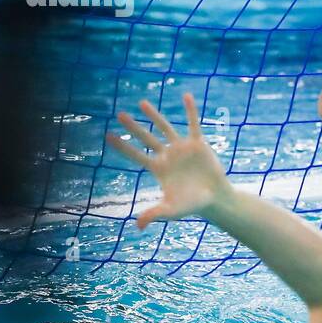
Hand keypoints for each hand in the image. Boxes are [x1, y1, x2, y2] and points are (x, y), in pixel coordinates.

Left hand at [105, 92, 231, 228]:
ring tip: (142, 103)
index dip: (122, 146)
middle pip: (146, 138)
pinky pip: (193, 124)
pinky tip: (187, 96)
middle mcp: (167, 155)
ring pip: (165, 128)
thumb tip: (138, 226)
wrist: (214, 198)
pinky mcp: (197, 143)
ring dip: (154, 116)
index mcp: (158, 168)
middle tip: (120, 115)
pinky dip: (190, 110)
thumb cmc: (191, 204)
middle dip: (133, 127)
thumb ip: (155, 214)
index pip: (136, 155)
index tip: (108, 136)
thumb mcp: (171, 210)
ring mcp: (182, 148)